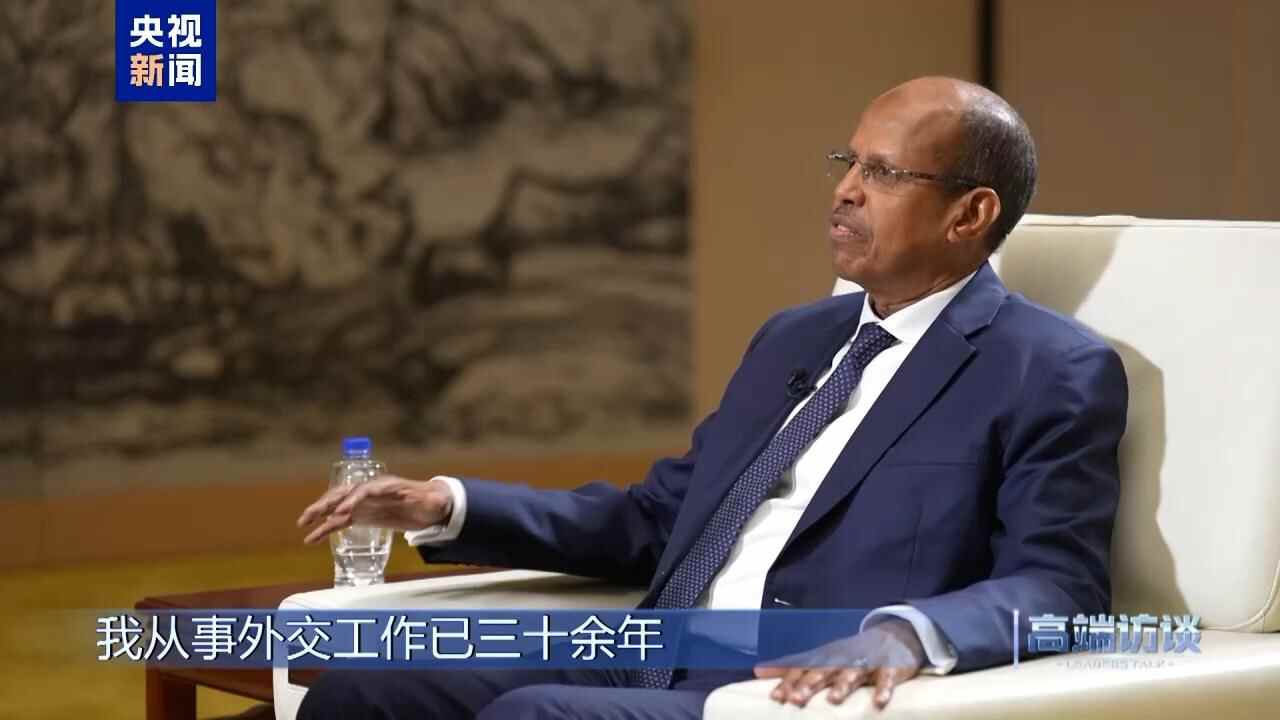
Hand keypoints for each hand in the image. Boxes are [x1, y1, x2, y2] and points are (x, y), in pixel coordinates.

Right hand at [297, 475, 452, 543]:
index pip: (365, 490)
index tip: (343, 512)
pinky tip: (312, 538)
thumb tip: (434, 499)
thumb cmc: (430, 500)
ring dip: (319, 513)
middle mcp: (370, 492)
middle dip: (327, 503)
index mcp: (385, 486)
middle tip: (312, 514)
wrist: (429, 504)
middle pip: (344, 494)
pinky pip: (340, 521)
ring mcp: (364, 504)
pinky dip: (326, 528)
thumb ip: (430, 500)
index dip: (353, 500)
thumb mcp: (433, 501)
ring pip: (336, 507)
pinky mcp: (362, 515)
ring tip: (302, 523)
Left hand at [753, 618, 924, 708]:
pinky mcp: (889, 667)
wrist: (892, 634)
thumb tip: (758, 671)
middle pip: (824, 671)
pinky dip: (883, 689)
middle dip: (810, 684)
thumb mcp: (821, 658)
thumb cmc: (850, 654)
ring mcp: (866, 662)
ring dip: (842, 685)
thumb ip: (791, 667)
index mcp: (825, 658)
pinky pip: (886, 679)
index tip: (776, 697)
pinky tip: (878, 701)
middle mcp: (842, 659)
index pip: (803, 671)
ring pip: (852, 674)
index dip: (790, 683)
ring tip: (832, 699)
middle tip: (796, 699)